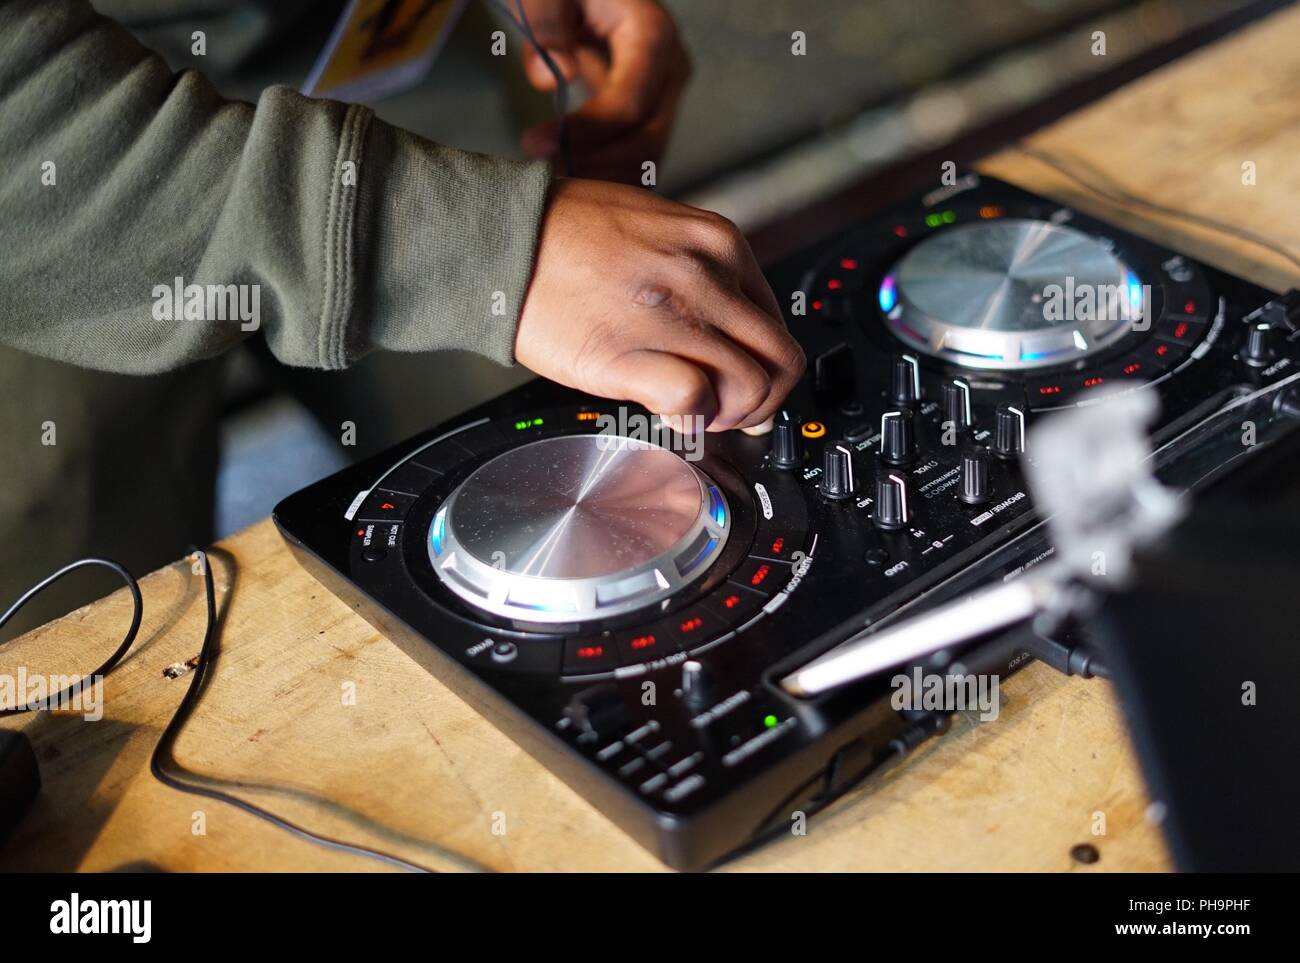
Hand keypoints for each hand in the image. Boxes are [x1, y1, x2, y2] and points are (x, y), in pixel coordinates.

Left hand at [514, 0, 689, 183]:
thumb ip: (546, 25)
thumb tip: (553, 79)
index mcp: (653, 35)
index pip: (628, 105)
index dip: (584, 133)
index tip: (535, 145)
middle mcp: (671, 70)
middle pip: (646, 141)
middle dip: (594, 165)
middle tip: (539, 173)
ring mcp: (667, 94)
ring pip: (646, 158)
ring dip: (600, 178)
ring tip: (550, 177)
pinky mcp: (653, 112)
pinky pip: (637, 156)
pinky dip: (605, 174)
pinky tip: (567, 175)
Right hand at [514, 178, 804, 431]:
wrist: (502, 238)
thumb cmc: (563, 233)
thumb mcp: (655, 227)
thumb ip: (698, 273)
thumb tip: (721, 329)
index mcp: (718, 244)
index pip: (777, 321)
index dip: (764, 363)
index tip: (743, 381)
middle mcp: (707, 278)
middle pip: (779, 361)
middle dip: (760, 399)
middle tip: (729, 411)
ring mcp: (674, 318)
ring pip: (750, 387)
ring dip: (727, 414)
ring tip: (694, 413)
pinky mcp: (633, 355)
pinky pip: (695, 401)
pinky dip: (690, 418)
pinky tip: (668, 413)